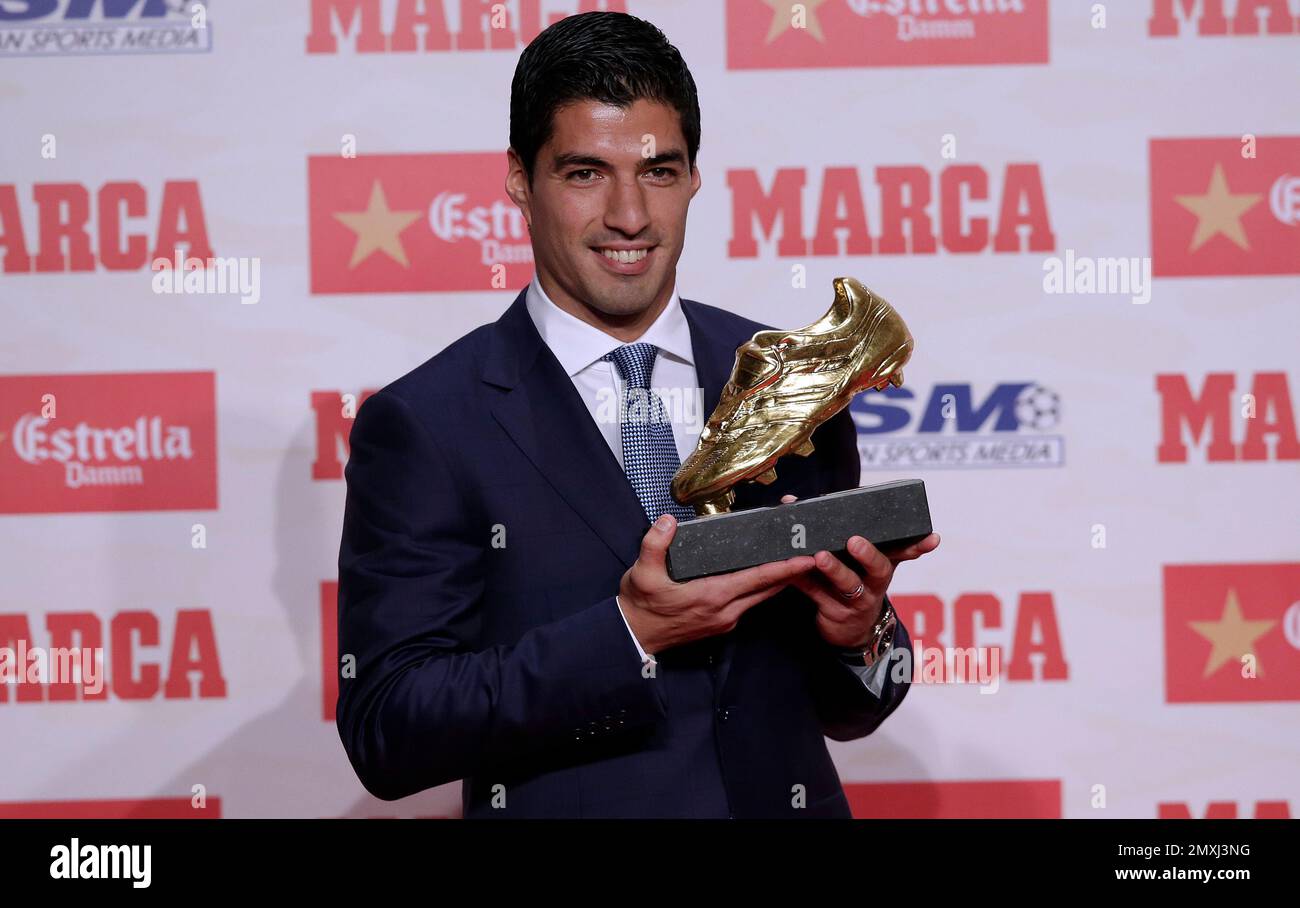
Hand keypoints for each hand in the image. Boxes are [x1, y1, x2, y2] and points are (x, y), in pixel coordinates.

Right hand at [618, 513, 816, 653]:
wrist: (635, 635)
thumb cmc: (641, 604)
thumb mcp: (642, 573)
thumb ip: (654, 545)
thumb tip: (667, 522)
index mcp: (712, 595)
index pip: (758, 579)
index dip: (785, 568)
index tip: (807, 557)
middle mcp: (726, 610)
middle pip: (768, 589)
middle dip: (791, 571)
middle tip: (810, 550)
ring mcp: (726, 619)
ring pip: (761, 597)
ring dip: (778, 580)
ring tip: (793, 559)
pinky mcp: (721, 623)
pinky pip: (749, 602)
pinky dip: (761, 587)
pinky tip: (763, 574)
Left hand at [778, 493, 939, 648]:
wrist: (848, 630)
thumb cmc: (852, 581)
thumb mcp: (860, 562)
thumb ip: (847, 534)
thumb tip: (799, 501)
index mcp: (883, 564)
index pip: (905, 551)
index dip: (919, 545)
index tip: (933, 537)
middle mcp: (874, 583)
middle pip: (878, 568)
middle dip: (868, 554)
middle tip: (855, 540)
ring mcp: (856, 600)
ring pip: (847, 584)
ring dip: (833, 569)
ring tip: (820, 557)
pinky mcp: (834, 613)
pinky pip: (817, 594)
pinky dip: (803, 580)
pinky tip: (791, 571)